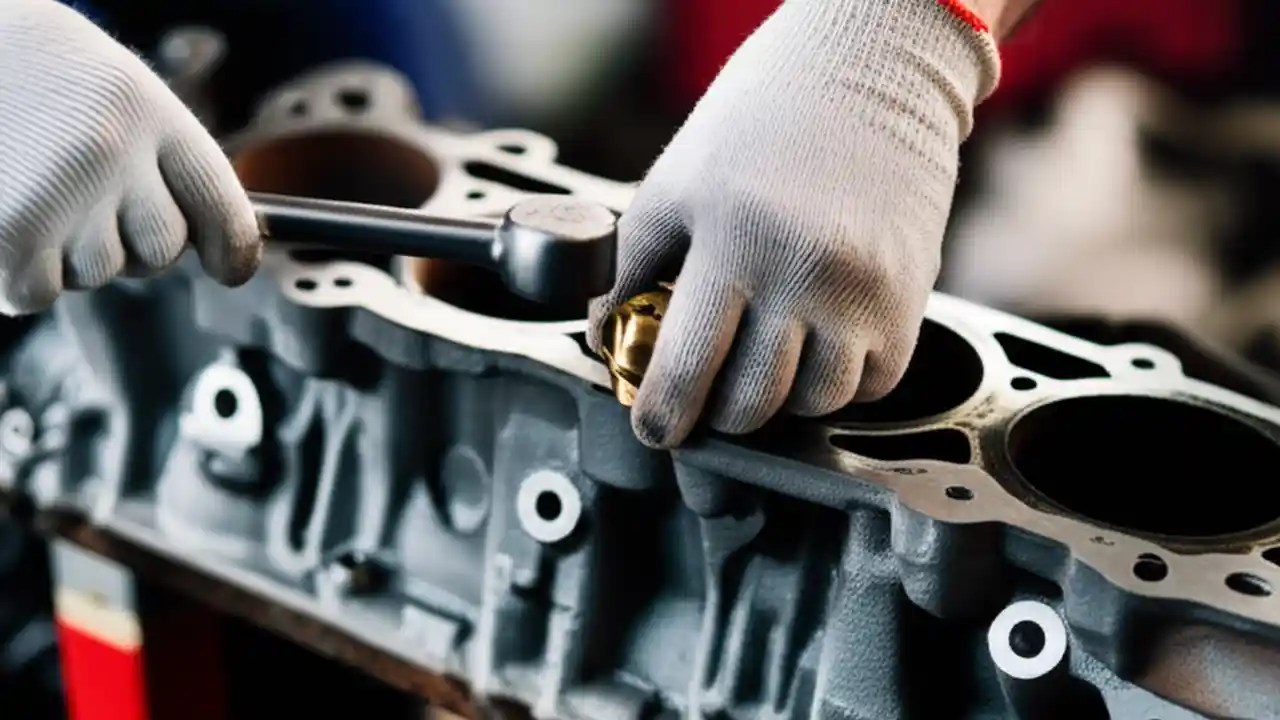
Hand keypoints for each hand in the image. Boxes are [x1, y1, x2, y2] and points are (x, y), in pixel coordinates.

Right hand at [0, 0, 259, 314]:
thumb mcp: (110, 92)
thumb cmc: (26, 74)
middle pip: (162, 250)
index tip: (230, 268)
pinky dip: (18, 275)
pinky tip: (5, 217)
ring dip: (67, 254)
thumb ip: (158, 156)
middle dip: (129, 243)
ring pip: (98, 274)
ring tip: (31, 191)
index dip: (232, 249)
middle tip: (78, 197)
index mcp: (147, 111)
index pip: (220, 205)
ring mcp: (63, 193)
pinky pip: (38, 293)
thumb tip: (212, 246)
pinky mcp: (13, 235)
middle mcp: (114, 152)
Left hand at [588, 0, 999, 447]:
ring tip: (763, 354)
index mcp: (734, 238)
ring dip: (779, 397)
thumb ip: (630, 265)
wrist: (873, 70)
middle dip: (718, 409)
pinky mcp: (911, 303)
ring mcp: (864, 293)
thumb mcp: (676, 181)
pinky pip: (869, 386)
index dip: (662, 416)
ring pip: (813, 403)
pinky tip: (815, 339)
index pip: (687, 367)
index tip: (655, 428)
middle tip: (708, 382)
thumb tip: (603, 337)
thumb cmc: (762, 121)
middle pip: (750, 404)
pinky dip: (836, 380)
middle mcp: (804, 273)